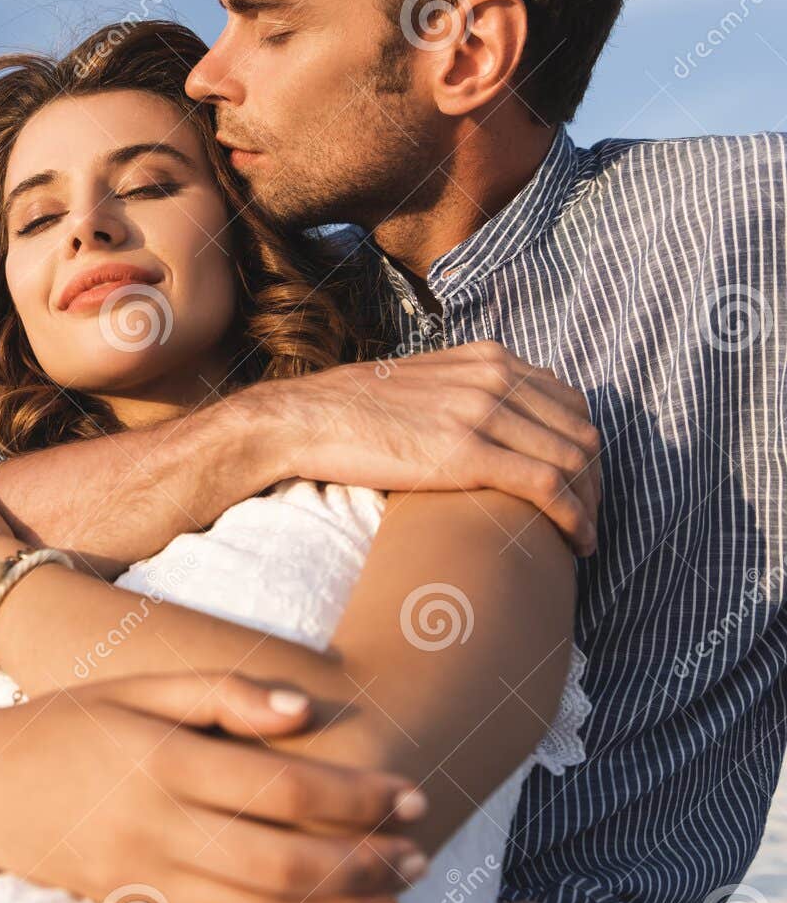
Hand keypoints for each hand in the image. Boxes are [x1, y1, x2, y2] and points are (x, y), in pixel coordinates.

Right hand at [0, 671, 430, 902]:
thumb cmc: (63, 723)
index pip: (287, 790)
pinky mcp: (137, 902)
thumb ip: (220, 691)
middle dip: (365, 862)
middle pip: (286, 860)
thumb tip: (304, 710)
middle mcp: (160, 822)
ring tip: (391, 895)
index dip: (359, 799)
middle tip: (419, 854)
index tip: (411, 796)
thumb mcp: (135, 685)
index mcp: (166, 758)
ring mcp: (146, 871)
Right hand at [250, 340, 601, 554]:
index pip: (567, 400)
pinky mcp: (468, 452)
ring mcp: (483, 411)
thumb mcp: (421, 386)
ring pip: (575, 459)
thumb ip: (461, 393)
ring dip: (591, 505)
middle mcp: (494, 377)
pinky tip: (575, 543)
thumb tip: (480, 427)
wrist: (305, 420)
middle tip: (587, 519)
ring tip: (584, 540)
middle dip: (596, 480)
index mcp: (487, 358)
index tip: (579, 484)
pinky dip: (574, 518)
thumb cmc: (350, 414)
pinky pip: (548, 485)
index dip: (584, 447)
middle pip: (581, 430)